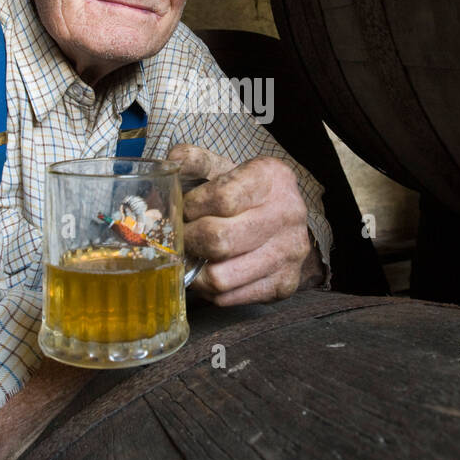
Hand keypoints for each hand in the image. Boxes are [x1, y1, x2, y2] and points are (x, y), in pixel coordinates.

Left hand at [168, 143, 322, 305]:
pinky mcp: (285, 284)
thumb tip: (170, 164)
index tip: (185, 210)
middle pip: (219, 241)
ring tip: (191, 257)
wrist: (283, 219)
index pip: (221, 199)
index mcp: (272, 177)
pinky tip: (207, 272)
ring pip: (221, 277)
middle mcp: (288, 213)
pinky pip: (230, 298)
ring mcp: (289, 252)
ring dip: (195, 270)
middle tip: (182, 237)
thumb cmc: (243, 192)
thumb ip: (193, 160)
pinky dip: (209, 290)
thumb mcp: (221, 167)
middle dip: (189, 241)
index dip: (192, 207)